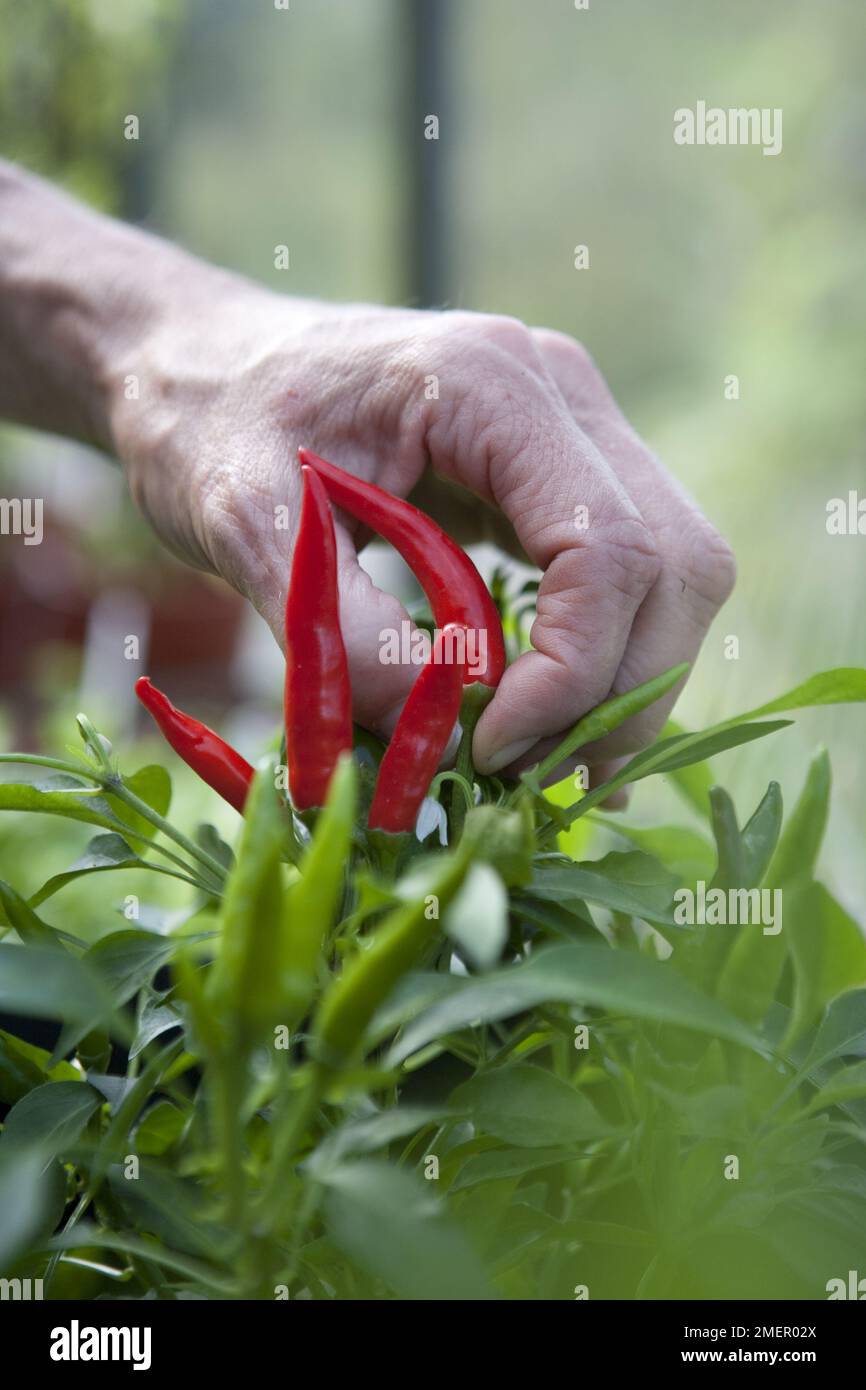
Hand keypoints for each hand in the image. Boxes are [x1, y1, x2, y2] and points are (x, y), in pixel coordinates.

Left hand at [111, 291, 734, 777]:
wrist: (204, 367)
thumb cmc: (210, 423)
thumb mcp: (244, 520)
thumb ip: (339, 625)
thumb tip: (435, 730)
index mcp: (491, 381)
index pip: (605, 545)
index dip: (571, 671)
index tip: (490, 748)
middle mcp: (561, 392)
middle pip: (674, 564)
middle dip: (619, 692)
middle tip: (530, 776)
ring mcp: (575, 428)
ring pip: (676, 574)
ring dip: (626, 683)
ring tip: (542, 761)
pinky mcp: (562, 474)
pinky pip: (634, 574)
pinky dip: (606, 656)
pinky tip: (548, 716)